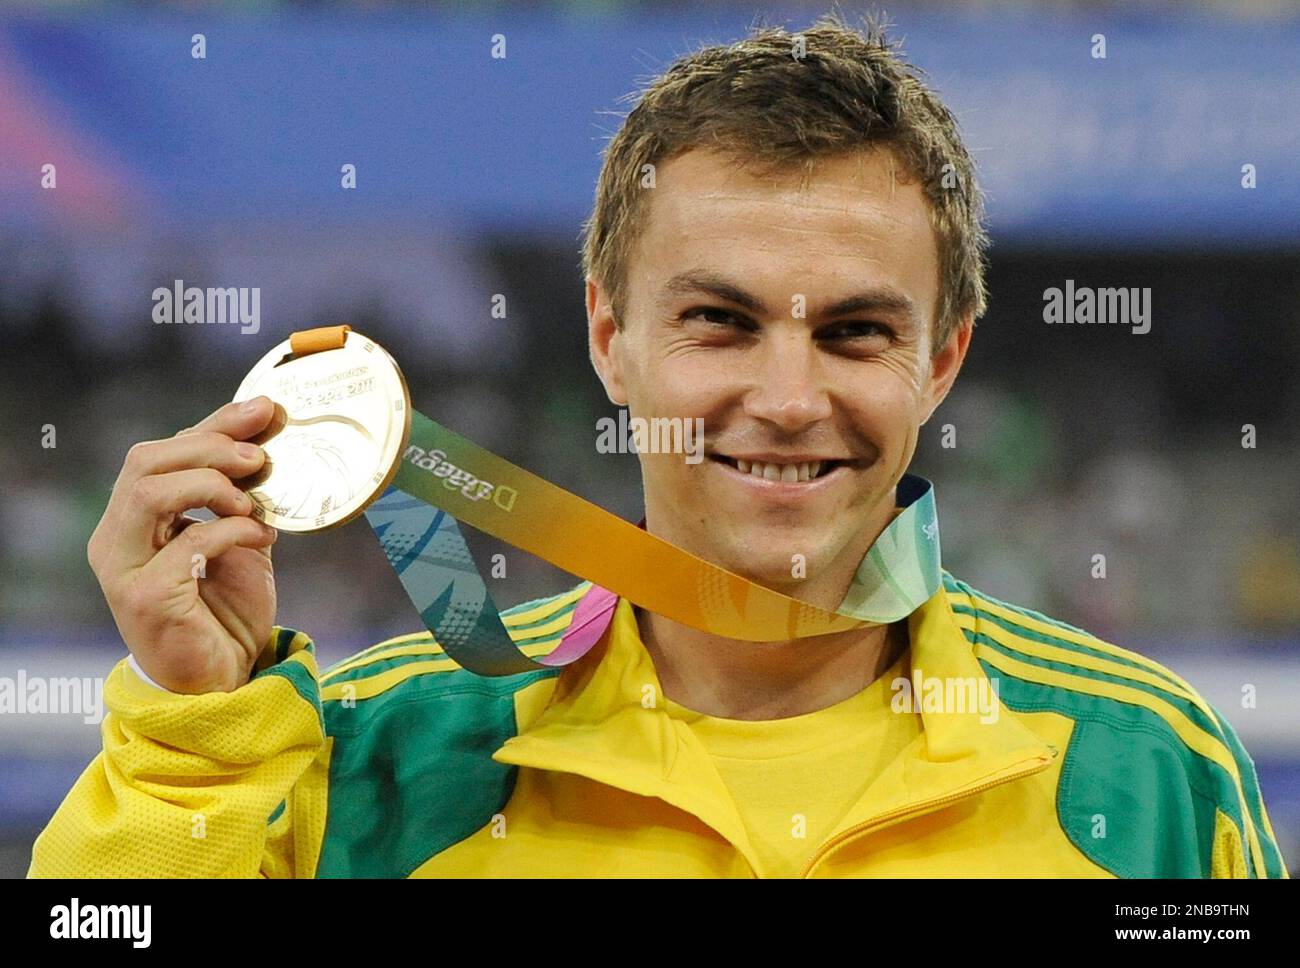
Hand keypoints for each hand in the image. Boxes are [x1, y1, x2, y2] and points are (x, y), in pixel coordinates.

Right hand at [87, 397, 280, 693]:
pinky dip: (232, 531)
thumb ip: (242, 496)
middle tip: (259, 456)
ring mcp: (123, 570)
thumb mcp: (239, 540)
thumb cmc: (226, 610)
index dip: (214, 423)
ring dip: (209, 484)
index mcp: (133, 520)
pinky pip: (187, 545)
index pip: (161, 452)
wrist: (223, 681)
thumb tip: (270, 434)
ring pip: (148, 493)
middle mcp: (115, 540)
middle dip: (208, 446)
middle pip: (144, 462)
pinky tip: (263, 537)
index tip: (264, 409)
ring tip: (253, 499)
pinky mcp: (145, 599)